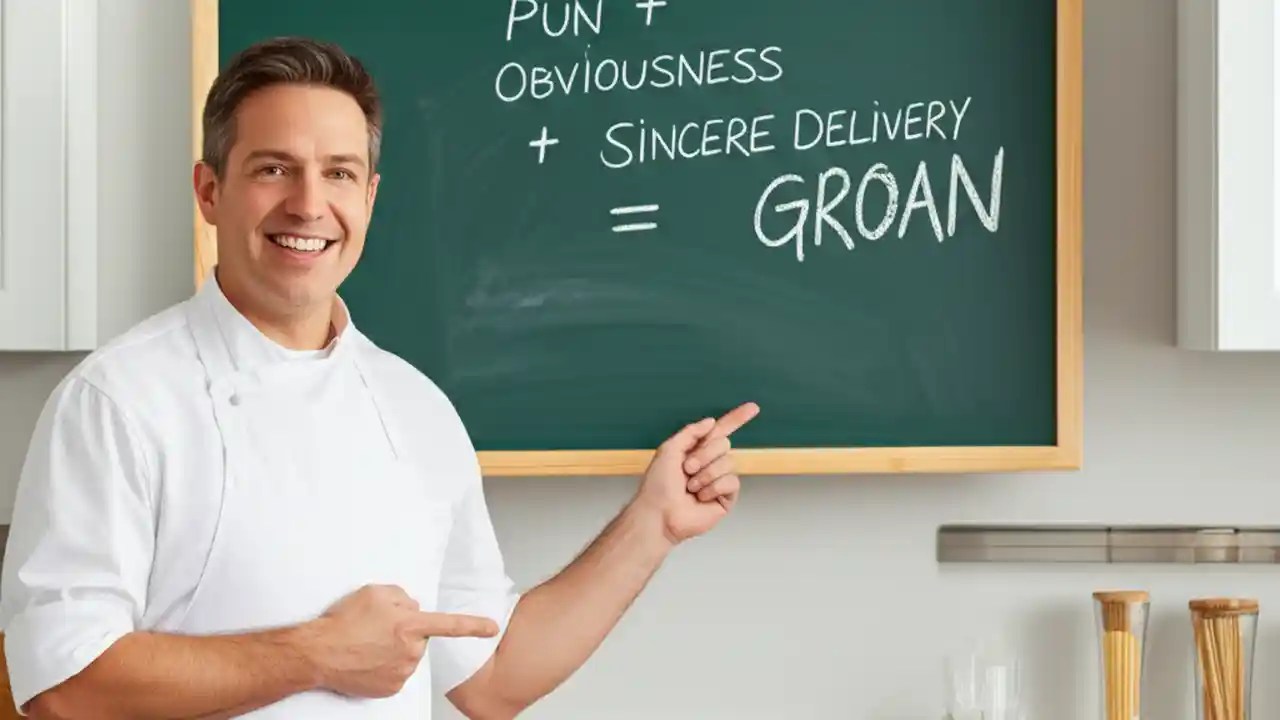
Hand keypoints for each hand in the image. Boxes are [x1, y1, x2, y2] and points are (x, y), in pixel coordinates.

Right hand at [304, 584, 497, 697]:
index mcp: (410, 625)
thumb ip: (403, 597)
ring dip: (395, 649)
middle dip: (405, 631)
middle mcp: (410, 651)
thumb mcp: (376, 592)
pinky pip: (396, 673)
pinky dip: (386, 666)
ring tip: (368, 644)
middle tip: (378, 629)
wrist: (319, 652)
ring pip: (408, 655)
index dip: (474, 625)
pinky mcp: (391, 688)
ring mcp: (402, 672)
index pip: (449, 624)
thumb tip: (412, 609)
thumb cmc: (344, 620)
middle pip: (419, 637)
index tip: (492, 628)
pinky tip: (368, 659)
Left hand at [634, 402, 759, 545]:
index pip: (721, 430)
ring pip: (728, 462)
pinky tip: (701, 497)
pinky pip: (731, 482)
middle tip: (687, 469)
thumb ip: (691, 432)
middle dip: (704, 455)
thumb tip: (711, 421)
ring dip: (706, 474)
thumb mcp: (669, 449)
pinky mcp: (726, 497)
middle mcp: (710, 463)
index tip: (753, 408)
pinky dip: (713, 487)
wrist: (659, 514)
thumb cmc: (658, 486)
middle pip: (724, 444)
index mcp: (696, 449)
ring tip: (691, 487)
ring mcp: (719, 480)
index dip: (737, 418)